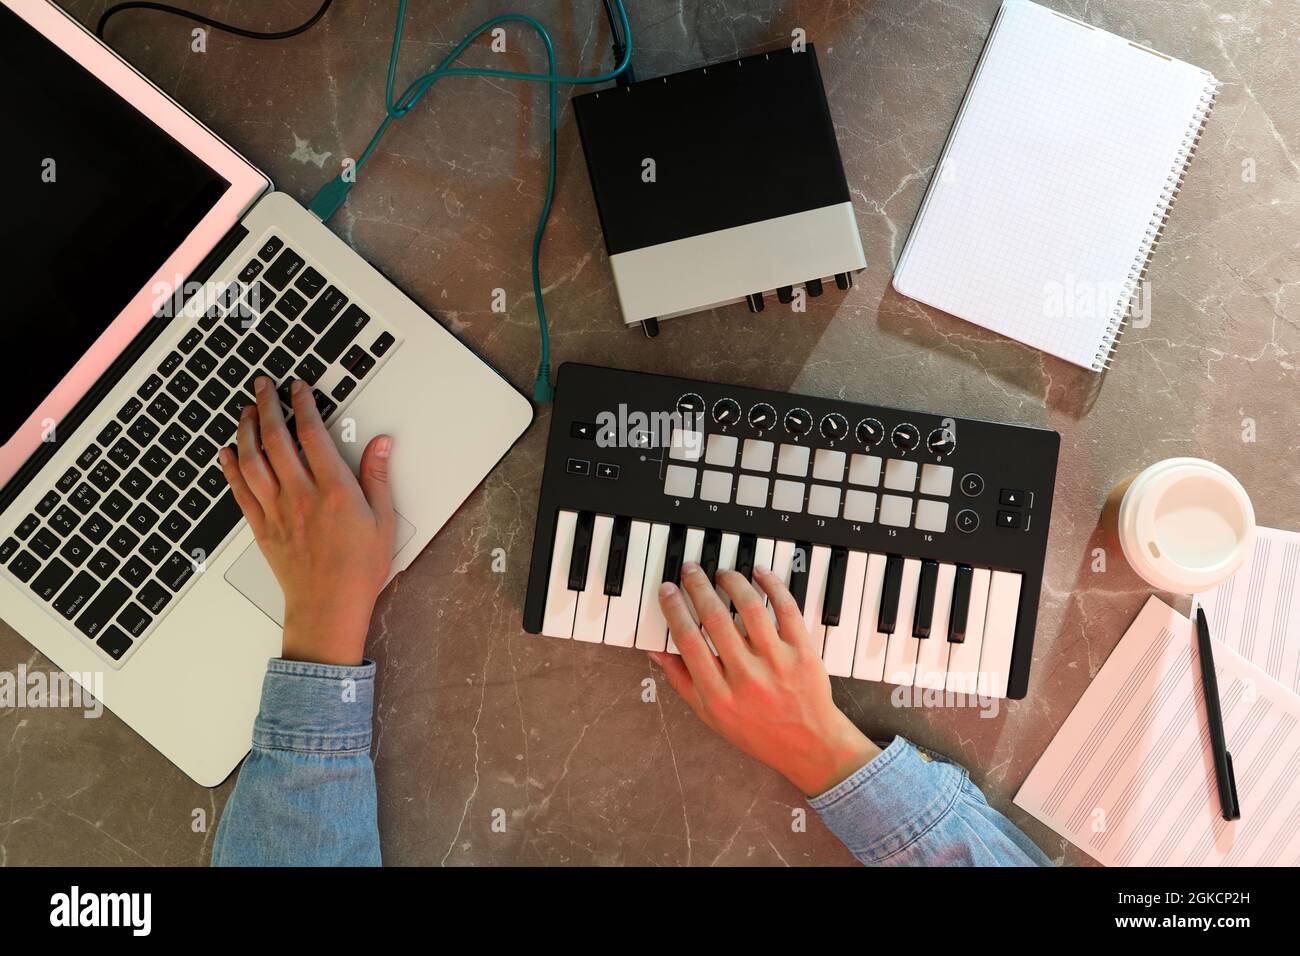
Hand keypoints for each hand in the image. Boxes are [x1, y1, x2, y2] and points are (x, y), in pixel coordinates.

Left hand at [218, 376, 395, 665]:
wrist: (329, 608)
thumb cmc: (360, 569)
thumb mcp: (383, 520)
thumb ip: (378, 477)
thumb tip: (381, 443)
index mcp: (335, 490)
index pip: (313, 434)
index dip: (303, 405)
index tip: (299, 388)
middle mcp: (301, 495)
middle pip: (276, 439)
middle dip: (268, 406)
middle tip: (264, 385)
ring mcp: (277, 510)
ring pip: (253, 459)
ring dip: (246, 430)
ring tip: (246, 411)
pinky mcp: (262, 527)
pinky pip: (240, 490)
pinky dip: (231, 467)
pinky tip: (228, 451)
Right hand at [650, 563, 880, 796]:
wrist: (808, 744)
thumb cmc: (756, 730)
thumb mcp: (710, 715)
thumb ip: (682, 681)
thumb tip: (656, 651)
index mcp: (718, 694)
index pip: (688, 640)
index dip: (674, 609)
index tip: (668, 590)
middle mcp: (746, 677)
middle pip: (715, 618)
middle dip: (697, 586)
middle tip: (690, 571)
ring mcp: (777, 662)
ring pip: (750, 607)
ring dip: (732, 581)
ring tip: (722, 573)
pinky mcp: (803, 651)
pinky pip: (786, 608)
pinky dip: (771, 585)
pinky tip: (758, 573)